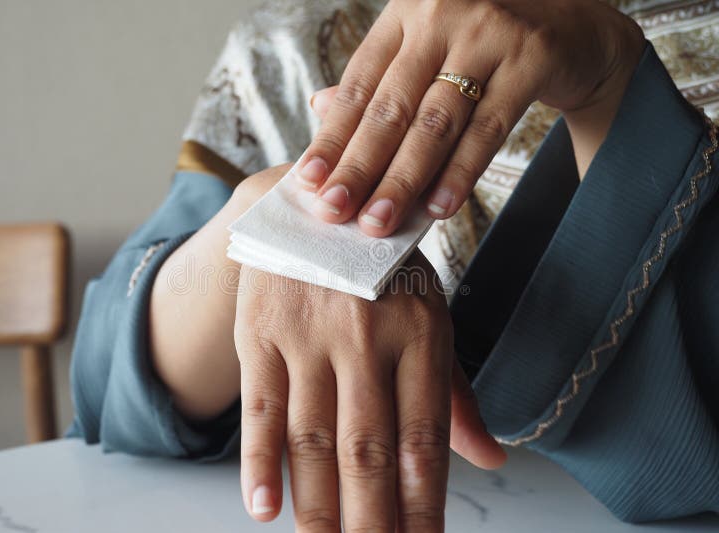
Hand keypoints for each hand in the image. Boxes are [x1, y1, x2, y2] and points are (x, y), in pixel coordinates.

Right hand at [234, 255, 505, 530]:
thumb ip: (453, 392)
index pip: (423, 441)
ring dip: (317, 509)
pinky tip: (263, 510)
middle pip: (367, 451)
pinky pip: (260, 405)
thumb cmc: (383, 272)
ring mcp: (309, 333)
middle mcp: (367, 335)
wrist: (317, 205)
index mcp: (421, 333)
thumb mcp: (429, 314)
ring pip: (313, 438)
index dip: (422, 509)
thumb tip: (490, 458)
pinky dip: (259, 461)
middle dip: (370, 524)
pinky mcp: (261, 330)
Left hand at [296, 0, 644, 236]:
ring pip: (435, 122)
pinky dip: (460, 173)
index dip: (332, 136)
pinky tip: (438, 207)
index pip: (359, 84)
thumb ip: (379, 81)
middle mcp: (441, 15)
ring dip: (404, 179)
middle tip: (335, 211)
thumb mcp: (427, 49)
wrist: (572, 25)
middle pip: (391, 106)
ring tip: (379, 221)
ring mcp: (488, 34)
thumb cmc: (485, 44)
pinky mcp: (530, 58)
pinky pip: (488, 129)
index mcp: (406, 13)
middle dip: (359, 166)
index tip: (309, 181)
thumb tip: (319, 109)